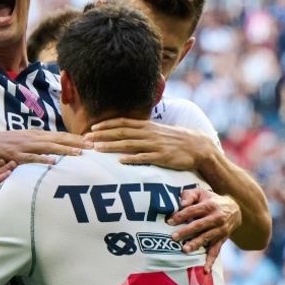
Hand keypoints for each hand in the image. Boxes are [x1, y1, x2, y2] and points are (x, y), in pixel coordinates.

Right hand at [0, 129, 89, 164]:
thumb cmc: (0, 145)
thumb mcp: (21, 143)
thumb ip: (36, 146)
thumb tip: (52, 152)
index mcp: (34, 134)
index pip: (60, 135)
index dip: (76, 138)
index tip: (91, 141)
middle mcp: (31, 137)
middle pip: (59, 139)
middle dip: (77, 142)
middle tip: (93, 146)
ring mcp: (23, 146)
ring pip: (48, 146)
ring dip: (65, 149)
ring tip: (80, 153)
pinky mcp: (13, 155)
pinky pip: (30, 158)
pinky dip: (42, 159)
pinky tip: (53, 162)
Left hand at [86, 118, 212, 170]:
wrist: (198, 147)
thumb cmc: (176, 140)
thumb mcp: (158, 132)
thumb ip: (143, 131)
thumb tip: (127, 133)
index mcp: (147, 126)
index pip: (123, 123)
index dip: (107, 125)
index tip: (92, 128)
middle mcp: (149, 133)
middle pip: (121, 132)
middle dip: (103, 135)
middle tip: (86, 138)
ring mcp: (155, 145)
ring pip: (129, 144)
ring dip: (112, 146)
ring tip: (97, 149)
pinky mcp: (162, 157)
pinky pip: (144, 158)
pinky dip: (132, 159)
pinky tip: (120, 162)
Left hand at [168, 188, 239, 271]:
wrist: (235, 209)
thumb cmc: (211, 200)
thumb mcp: (201, 193)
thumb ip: (189, 196)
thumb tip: (181, 204)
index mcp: (209, 205)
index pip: (193, 211)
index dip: (181, 216)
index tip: (169, 221)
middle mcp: (216, 218)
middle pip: (199, 225)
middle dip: (186, 231)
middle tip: (174, 237)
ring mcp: (220, 230)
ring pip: (207, 238)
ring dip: (196, 244)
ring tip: (185, 249)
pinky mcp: (222, 240)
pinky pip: (216, 251)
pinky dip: (211, 261)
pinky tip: (205, 270)